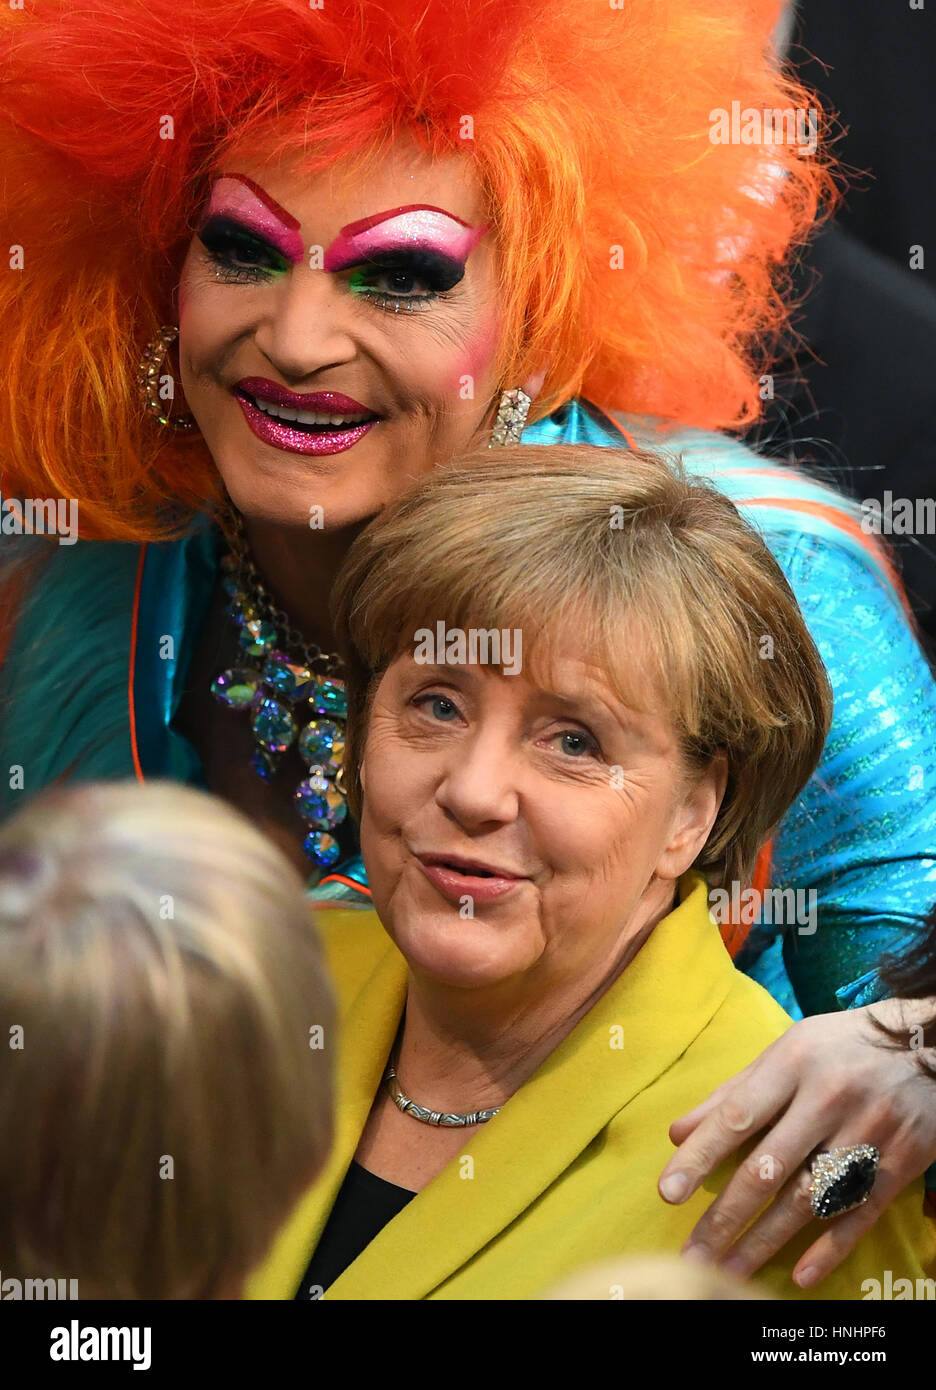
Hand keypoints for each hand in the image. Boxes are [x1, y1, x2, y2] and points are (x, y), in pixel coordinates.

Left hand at [657, 999, 935, 1286]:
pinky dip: (830, 1248)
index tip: (668, 1192)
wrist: (926, 1044)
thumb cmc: (838, 1048)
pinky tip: (800, 1275)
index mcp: (793, 1064)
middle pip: (770, 1167)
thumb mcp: (784, 1053)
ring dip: (766, 1241)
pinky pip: (859, 1212)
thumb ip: (731, 1094)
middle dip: (727, 1216)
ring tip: (730, 1272)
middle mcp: (828, 1098)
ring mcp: (868, 1131)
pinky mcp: (901, 1160)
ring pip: (810, 1197)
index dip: (700, 1157)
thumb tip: (677, 1133)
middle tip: (694, 1255)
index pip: (737, 1116)